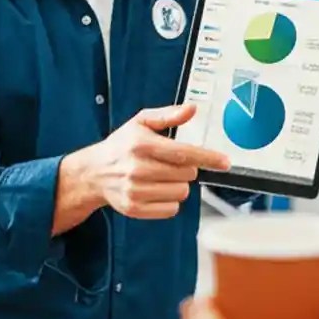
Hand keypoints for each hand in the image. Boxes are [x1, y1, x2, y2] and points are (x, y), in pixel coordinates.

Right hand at [59, 105, 229, 224]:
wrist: (94, 172)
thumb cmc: (121, 145)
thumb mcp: (141, 122)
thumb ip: (168, 115)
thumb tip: (192, 108)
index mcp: (141, 144)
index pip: (183, 153)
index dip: (207, 157)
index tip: (224, 162)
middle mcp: (137, 168)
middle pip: (186, 175)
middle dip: (186, 169)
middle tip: (170, 163)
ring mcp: (135, 190)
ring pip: (181, 193)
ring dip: (178, 185)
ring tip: (161, 177)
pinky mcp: (134, 208)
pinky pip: (170, 209)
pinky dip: (169, 201)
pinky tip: (156, 190)